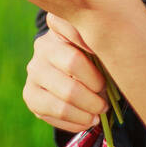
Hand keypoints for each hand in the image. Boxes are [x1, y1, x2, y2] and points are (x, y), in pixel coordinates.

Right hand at [26, 14, 109, 131]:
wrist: (75, 79)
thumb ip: (104, 43)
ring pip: (66, 94)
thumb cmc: (96, 59)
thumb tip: (115, 49)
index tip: (106, 54)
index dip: (91, 40)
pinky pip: (57, 113)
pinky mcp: (30, 95)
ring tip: (100, 110)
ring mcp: (34, 70)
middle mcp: (42, 45)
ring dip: (89, 107)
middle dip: (96, 85)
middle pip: (73, 63)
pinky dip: (78, 121)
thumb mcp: (101, 46)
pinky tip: (88, 119)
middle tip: (107, 95)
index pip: (73, 26)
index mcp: (61, 26)